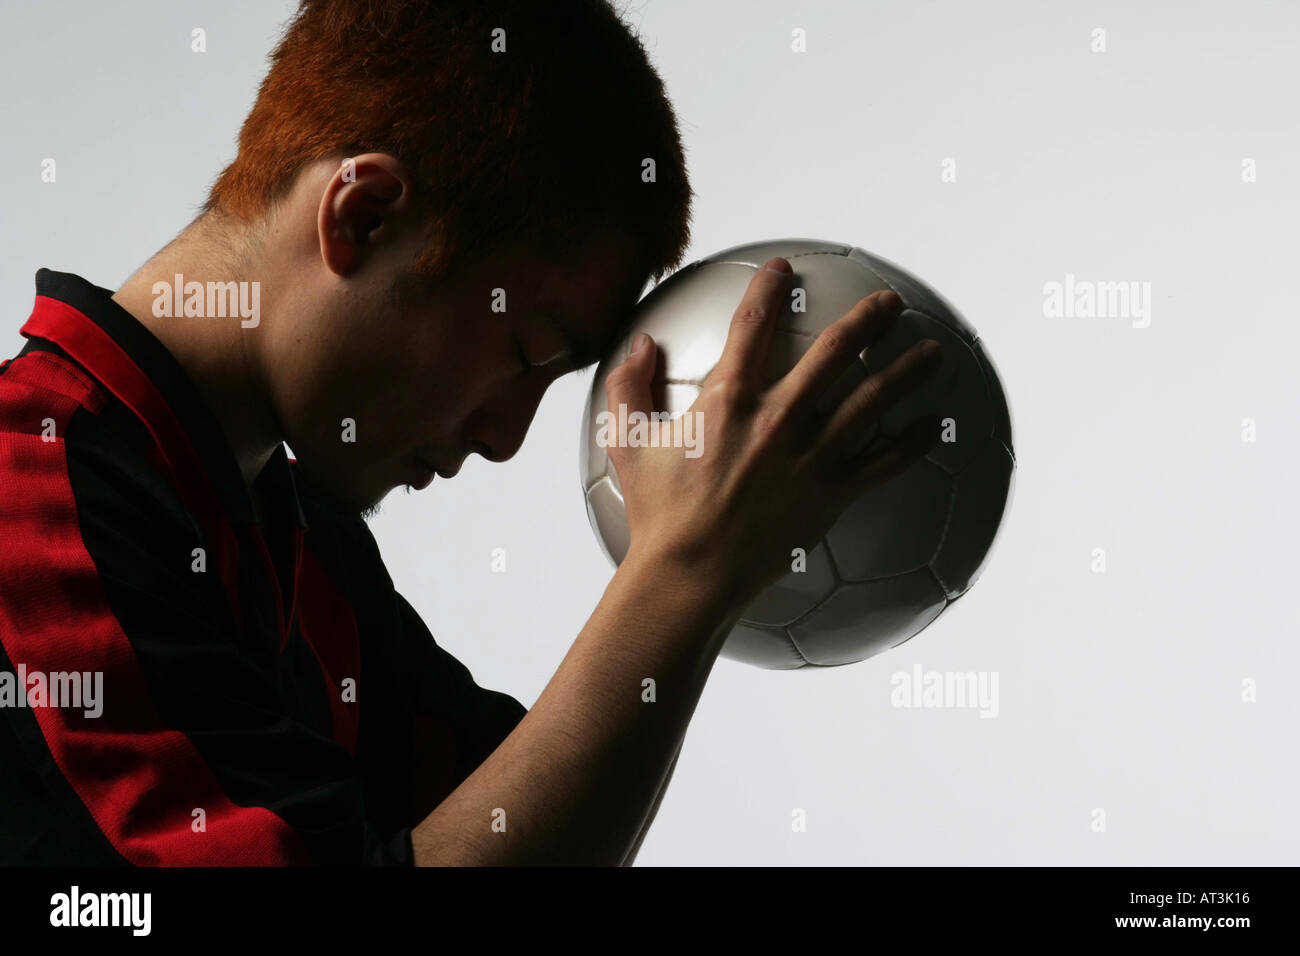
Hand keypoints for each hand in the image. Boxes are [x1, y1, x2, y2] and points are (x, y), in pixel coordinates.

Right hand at [603, 258, 942, 607]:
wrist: (690, 576)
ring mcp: (811, 457)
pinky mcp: (831, 494)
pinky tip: (934, 427)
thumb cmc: (658, 513)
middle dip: (868, 319)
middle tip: (889, 302)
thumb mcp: (627, 444)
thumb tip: (639, 343)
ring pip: (873, 400)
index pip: (753, 325)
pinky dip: (914, 444)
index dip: (769, 288)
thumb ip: (628, 388)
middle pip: (836, 352)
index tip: (784, 269)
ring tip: (933, 352)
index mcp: (729, 400)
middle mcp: (778, 419)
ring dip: (907, 371)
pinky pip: (885, 464)